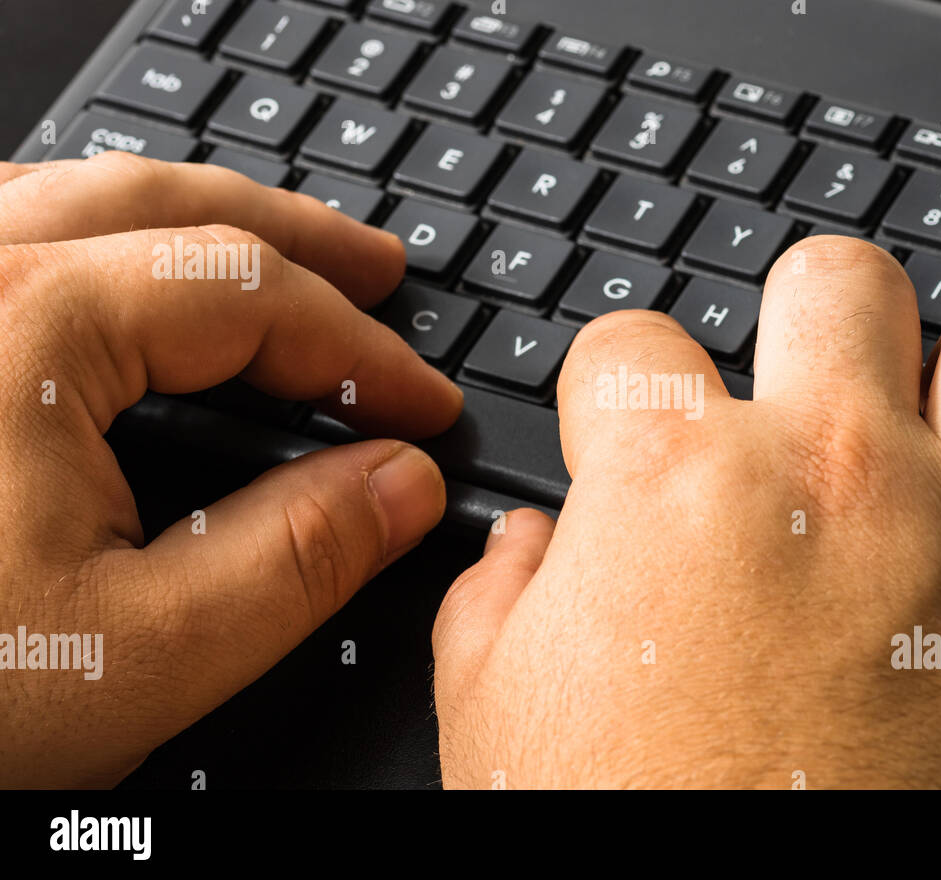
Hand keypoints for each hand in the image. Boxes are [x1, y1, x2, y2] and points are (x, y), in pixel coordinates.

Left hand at [0, 154, 458, 787]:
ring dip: (199, 220)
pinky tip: (129, 276)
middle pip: (170, 203)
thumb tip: (401, 484)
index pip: (250, 293)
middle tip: (380, 272)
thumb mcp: (140, 655)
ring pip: (80, 196)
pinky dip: (101, 239)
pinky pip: (9, 233)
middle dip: (296, 239)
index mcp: (22, 329)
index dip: (364, 350)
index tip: (423, 408)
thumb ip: (297, 558)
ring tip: (276, 253)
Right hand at [432, 236, 940, 788]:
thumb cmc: (634, 839)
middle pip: (837, 283)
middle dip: (813, 320)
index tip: (641, 420)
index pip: (632, 346)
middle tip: (810, 383)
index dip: (624, 384)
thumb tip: (523, 549)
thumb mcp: (499, 727)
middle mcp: (833, 476)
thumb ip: (494, 605)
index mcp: (674, 487)